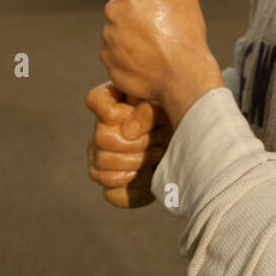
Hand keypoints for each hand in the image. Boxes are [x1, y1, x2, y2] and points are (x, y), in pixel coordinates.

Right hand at [86, 83, 171, 203]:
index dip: (108, 110)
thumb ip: (147, 113)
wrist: (180, 153)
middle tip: (159, 137)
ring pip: (102, 159)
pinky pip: (102, 177)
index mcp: (117, 99)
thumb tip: (128, 131)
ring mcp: (99, 147)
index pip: (95, 99)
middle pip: (101, 136)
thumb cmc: (173, 126)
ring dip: (135, 160)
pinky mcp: (101, 171)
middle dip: (137, 142)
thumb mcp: (167, 114)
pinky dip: (124, 176)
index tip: (129, 114)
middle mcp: (103, 122)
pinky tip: (141, 170)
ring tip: (156, 152)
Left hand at [99, 0, 224, 129]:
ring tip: (155, 45)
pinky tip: (148, 60)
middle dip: (131, 10)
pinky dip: (127, 55)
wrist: (183, 76)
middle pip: (117, 5)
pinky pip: (115, 52)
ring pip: (116, 30)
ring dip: (130, 34)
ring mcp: (109, 37)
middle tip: (154, 22)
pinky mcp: (108, 59)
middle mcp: (115, 11)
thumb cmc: (187, 34)